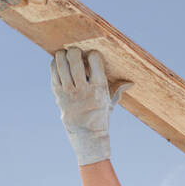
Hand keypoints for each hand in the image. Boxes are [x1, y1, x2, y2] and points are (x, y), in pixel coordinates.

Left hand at [50, 47, 132, 165]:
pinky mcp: (58, 94)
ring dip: (63, 55)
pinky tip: (58, 63)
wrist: (86, 134)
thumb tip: (131, 83)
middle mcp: (83, 88)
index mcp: (99, 87)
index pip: (95, 60)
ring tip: (65, 54)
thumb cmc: (100, 115)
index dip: (93, 54)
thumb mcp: (111, 102)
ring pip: (61, 64)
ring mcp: (69, 91)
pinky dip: (55, 64)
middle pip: (75, 60)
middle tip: (75, 51)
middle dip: (75, 51)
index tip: (92, 56)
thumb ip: (118, 90)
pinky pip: (53, 73)